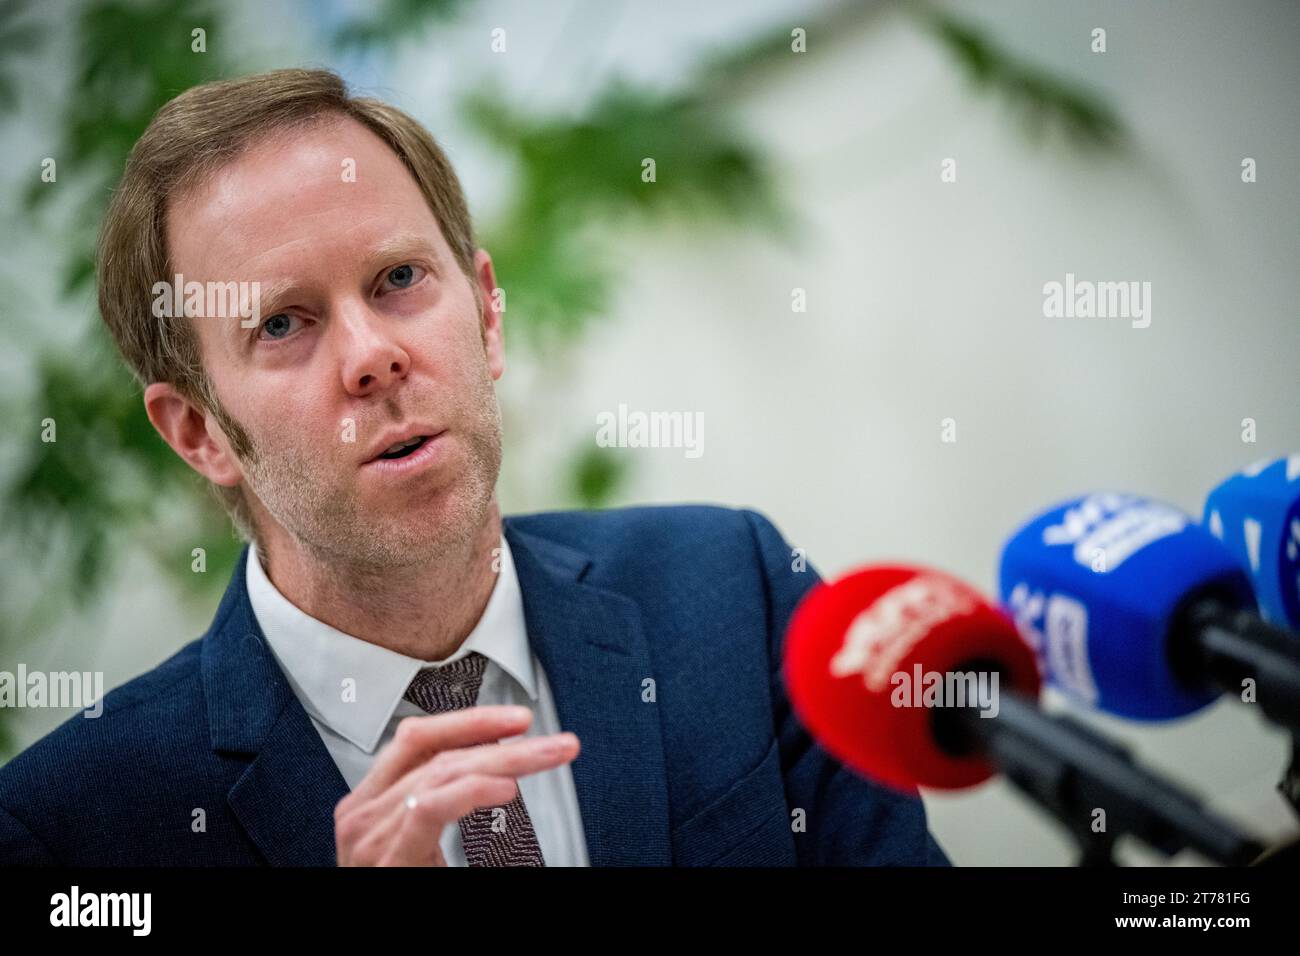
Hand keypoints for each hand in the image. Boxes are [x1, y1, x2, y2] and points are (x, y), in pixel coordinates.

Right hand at [334, 705, 579, 865]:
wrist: (372, 947)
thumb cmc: (402, 884)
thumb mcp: (421, 841)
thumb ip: (446, 803)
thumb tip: (498, 777)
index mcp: (373, 802)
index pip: (419, 739)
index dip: (470, 722)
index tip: (516, 720)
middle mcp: (365, 813)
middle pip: (435, 752)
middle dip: (498, 737)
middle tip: (554, 742)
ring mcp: (371, 836)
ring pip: (441, 774)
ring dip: (503, 761)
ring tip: (544, 759)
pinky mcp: (387, 860)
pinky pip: (430, 809)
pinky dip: (471, 792)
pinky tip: (504, 789)